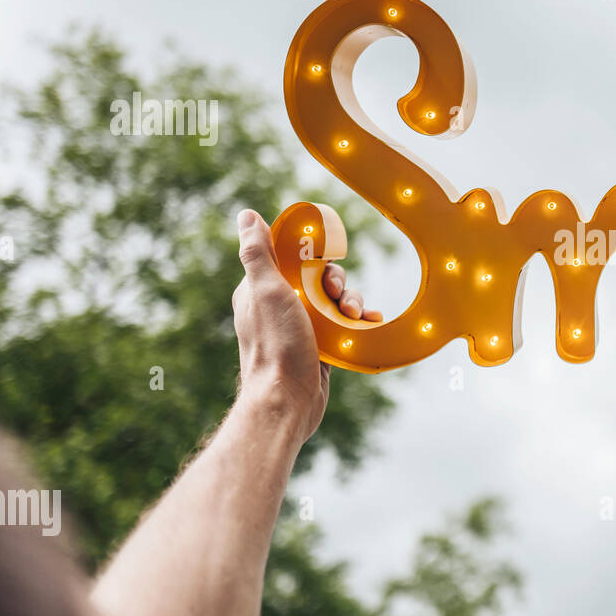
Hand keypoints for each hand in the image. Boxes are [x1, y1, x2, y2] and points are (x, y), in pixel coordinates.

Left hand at [231, 209, 378, 441]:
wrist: (288, 401)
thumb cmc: (275, 346)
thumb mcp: (267, 292)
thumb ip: (257, 253)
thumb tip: (246, 215)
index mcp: (259, 291)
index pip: (288, 257)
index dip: (309, 253)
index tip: (323, 261)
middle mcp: (277, 307)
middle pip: (316, 277)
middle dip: (335, 280)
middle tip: (338, 293)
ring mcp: (299, 328)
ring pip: (333, 300)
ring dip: (350, 300)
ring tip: (354, 313)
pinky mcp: (319, 346)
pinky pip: (342, 324)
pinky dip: (357, 321)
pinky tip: (369, 321)